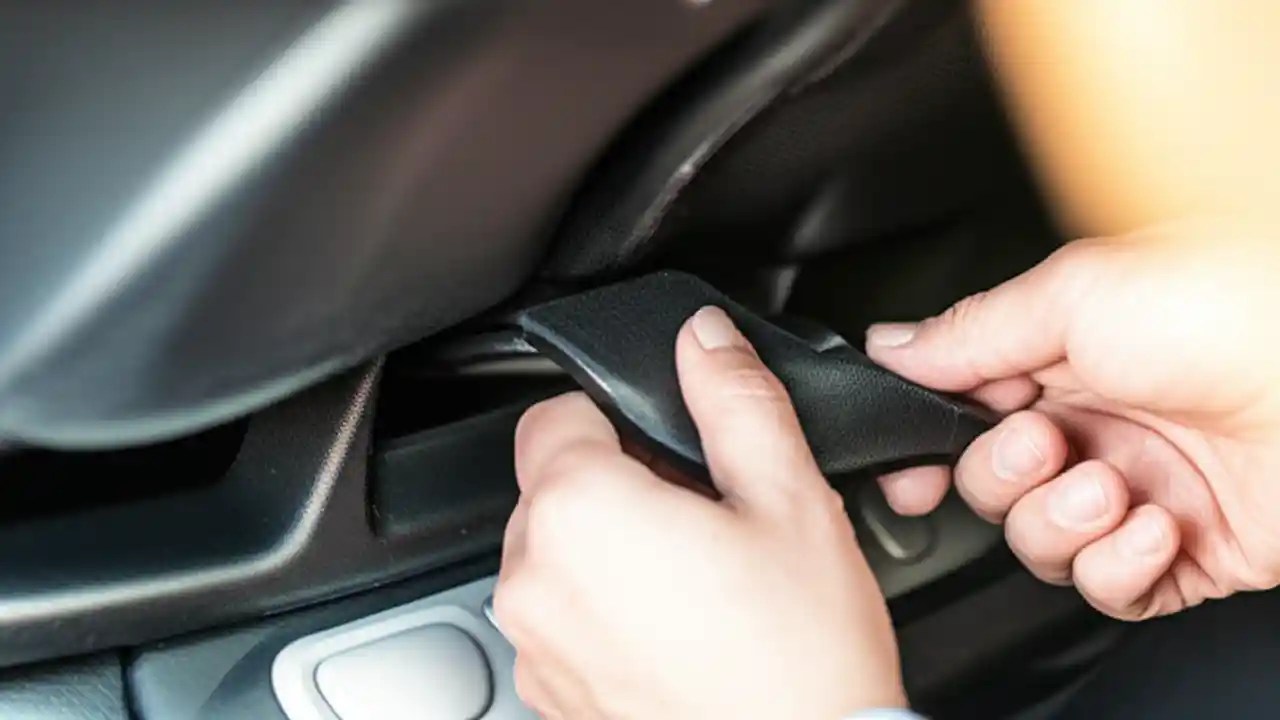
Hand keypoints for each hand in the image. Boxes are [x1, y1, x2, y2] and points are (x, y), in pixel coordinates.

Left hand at [495, 306, 904, 719]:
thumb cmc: (800, 660)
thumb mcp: (788, 501)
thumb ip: (736, 400)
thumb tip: (705, 340)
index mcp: (580, 511)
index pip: (555, 412)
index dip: (619, 414)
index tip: (671, 444)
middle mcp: (534, 579)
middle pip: (553, 484)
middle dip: (618, 481)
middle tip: (703, 513)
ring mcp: (535, 646)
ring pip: (556, 552)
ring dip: (609, 547)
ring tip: (697, 578)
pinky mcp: (551, 695)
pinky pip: (560, 619)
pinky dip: (602, 609)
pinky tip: (677, 630)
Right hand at [867, 216, 1279, 619]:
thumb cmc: (1232, 312)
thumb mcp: (1077, 296)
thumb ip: (972, 329)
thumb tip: (891, 344)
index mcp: (1064, 356)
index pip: (963, 409)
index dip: (925, 442)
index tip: (906, 466)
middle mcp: (1095, 424)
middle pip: (988, 483)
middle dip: (1001, 474)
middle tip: (1042, 446)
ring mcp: (1135, 491)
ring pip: (1037, 541)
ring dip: (1060, 521)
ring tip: (1111, 486)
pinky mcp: (1178, 555)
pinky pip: (1105, 589)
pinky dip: (1117, 566)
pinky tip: (1154, 525)